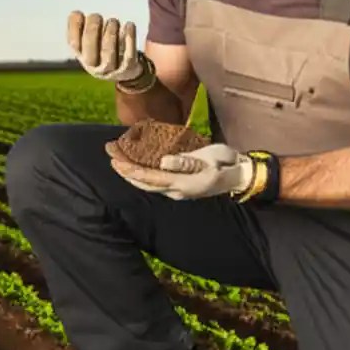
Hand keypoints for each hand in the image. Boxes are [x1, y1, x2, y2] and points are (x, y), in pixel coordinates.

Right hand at [67, 10, 146, 82]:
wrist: (126, 72)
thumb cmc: (104, 49)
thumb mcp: (90, 41)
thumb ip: (83, 27)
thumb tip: (75, 15)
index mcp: (82, 56)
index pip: (73, 44)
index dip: (74, 28)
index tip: (79, 14)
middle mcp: (94, 66)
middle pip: (90, 50)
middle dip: (92, 30)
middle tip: (97, 17)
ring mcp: (111, 69)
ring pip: (109, 53)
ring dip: (110, 33)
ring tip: (113, 21)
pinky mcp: (128, 69)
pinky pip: (129, 55)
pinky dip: (129, 38)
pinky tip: (129, 25)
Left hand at [107, 143, 253, 199]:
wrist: (239, 177)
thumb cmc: (226, 163)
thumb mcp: (210, 158)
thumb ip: (186, 161)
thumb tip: (163, 162)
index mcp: (183, 183)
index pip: (150, 178)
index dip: (131, 169)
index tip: (116, 159)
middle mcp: (177, 191)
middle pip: (145, 183)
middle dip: (126, 171)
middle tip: (110, 157)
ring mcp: (178, 191)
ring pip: (149, 185)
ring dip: (132, 174)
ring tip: (118, 162)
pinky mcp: (180, 188)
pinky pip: (156, 183)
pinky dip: (143, 176)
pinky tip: (137, 168)